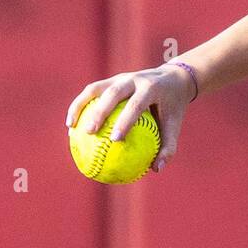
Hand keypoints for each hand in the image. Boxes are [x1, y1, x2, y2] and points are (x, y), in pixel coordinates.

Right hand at [65, 65, 193, 171]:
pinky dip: (80, 105)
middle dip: (99, 111)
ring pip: (96, 88)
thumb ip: (168, 146)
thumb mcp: (175, 125)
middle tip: (89, 132)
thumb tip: (157, 169)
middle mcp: (134, 79)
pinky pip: (92, 91)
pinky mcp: (112, 79)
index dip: (125, 121)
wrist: (173, 78)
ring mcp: (121, 77)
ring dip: (80, 105)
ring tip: (71, 127)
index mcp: (152, 88)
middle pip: (113, 93)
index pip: (136, 104)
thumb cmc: (173, 107)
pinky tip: (73, 124)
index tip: (115, 139)